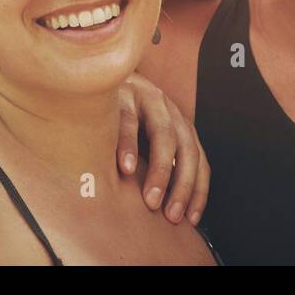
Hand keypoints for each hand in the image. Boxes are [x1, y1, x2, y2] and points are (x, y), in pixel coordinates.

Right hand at [117, 73, 209, 224]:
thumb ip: (152, 164)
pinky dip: (129, 145)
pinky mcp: (124, 92)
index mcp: (179, 124)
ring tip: (151, 199)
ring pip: (164, 135)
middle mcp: (169, 110)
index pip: (199, 160)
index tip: (190, 219)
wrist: (95, 75)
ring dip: (160, 170)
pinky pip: (128, 120)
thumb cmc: (119, 118)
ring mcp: (148, 98)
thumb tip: (161, 206)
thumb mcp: (141, 140)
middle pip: (186, 150)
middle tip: (170, 214)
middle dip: (181, 185)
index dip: (197, 190)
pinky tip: (126, 168)